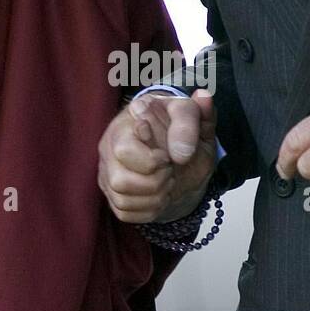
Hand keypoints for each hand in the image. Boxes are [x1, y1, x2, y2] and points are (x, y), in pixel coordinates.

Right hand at [98, 91, 216, 223]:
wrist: (179, 157)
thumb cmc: (182, 134)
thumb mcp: (196, 121)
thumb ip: (198, 111)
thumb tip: (202, 98)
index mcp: (129, 119)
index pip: (127, 149)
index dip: (154, 160)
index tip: (170, 157)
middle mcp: (110, 143)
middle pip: (120, 180)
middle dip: (154, 181)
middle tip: (170, 170)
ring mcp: (107, 168)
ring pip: (121, 197)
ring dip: (154, 197)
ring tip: (166, 182)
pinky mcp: (110, 190)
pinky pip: (124, 211)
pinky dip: (148, 209)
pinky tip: (159, 195)